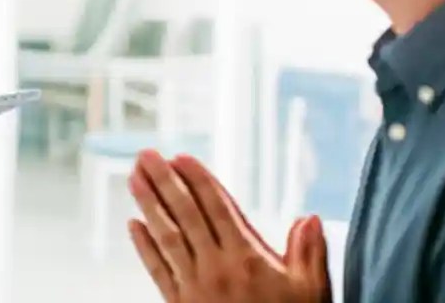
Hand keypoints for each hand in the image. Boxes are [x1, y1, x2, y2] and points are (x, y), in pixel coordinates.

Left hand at [127, 151, 329, 302]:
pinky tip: (133, 225)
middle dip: (164, 182)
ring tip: (133, 178)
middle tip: (146, 155)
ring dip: (148, 205)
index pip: (217, 208)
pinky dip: (144, 247)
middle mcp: (216, 267)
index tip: (181, 158)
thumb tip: (311, 218)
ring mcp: (194, 286)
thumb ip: (309, 252)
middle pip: (186, 214)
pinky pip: (158, 270)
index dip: (198, 180)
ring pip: (166, 237)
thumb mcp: (311, 291)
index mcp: (247, 258)